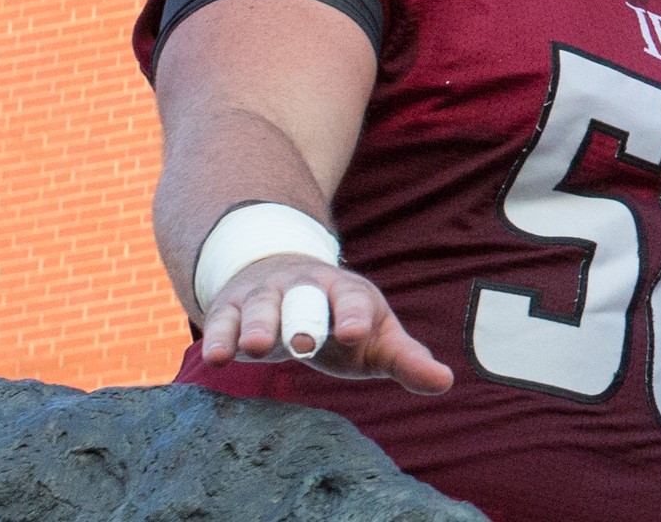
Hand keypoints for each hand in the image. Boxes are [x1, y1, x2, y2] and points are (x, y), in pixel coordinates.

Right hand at [198, 253, 454, 395]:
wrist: (282, 278)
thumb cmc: (339, 319)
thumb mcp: (374, 336)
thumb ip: (405, 359)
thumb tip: (445, 381)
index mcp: (346, 292)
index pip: (353, 300)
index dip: (355, 315)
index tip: (356, 332)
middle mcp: (303, 288)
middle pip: (304, 300)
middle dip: (304, 320)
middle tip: (305, 342)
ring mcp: (266, 296)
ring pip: (262, 307)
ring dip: (259, 326)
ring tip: (257, 348)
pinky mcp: (231, 310)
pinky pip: (222, 322)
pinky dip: (218, 337)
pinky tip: (216, 357)